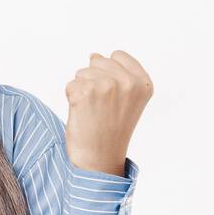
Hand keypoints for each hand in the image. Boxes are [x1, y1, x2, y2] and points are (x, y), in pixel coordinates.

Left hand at [63, 50, 152, 175]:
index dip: (109, 74)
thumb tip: (94, 55)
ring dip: (82, 90)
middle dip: (94, 80)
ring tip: (93, 112)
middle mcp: (127, 82)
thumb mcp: (127, 100)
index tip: (113, 98)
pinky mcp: (84, 93)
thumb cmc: (111, 131)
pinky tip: (82, 114)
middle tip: (101, 107)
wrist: (99, 159)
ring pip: (82, 73)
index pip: (117, 55)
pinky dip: (71, 99)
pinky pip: (70, 85)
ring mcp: (106, 86)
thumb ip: (117, 73)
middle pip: (98, 61)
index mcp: (143, 83)